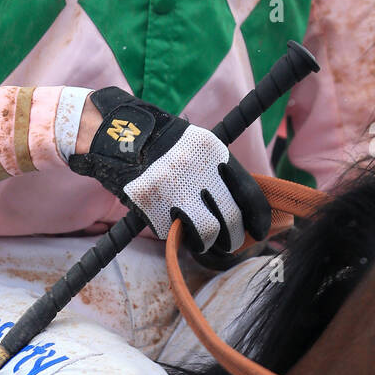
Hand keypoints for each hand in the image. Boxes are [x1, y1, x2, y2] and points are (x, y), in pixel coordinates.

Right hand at [67, 87, 269, 253]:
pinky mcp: (151, 203)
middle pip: (230, 219)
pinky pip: (172, 231)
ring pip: (206, 233)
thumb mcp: (195, 144)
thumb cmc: (159, 140)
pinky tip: (168, 220)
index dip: (258, 219)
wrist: (115, 131)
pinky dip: (172, 232)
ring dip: (206, 243)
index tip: (259, 232)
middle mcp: (197, 169)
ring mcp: (173, 187)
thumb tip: (241, 208)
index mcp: (214, 152)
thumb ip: (216, 171)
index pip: (249, 193)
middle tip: (227, 242)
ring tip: (200, 240)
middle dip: (232, 238)